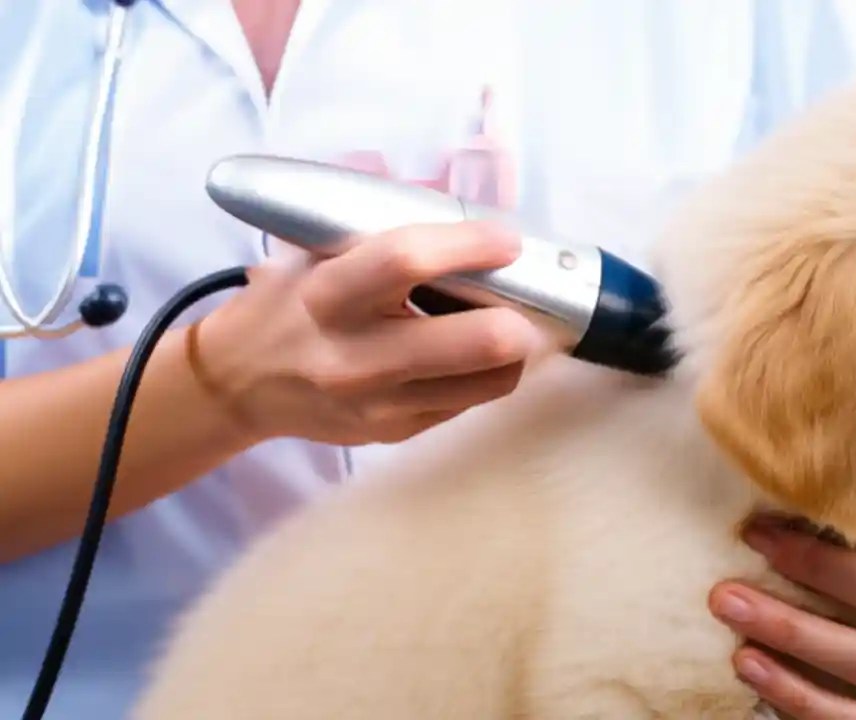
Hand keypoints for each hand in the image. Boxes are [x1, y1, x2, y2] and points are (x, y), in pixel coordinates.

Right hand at [194, 221, 538, 444]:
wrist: (239, 382)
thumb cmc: (289, 301)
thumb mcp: (313, 249)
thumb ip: (375, 220)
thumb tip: (453, 192)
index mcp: (329, 292)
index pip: (407, 260)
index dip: (469, 244)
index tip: (507, 237)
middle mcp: (355, 354)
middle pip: (474, 340)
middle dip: (519, 317)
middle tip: (526, 296)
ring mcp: (380, 402)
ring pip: (489, 380)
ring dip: (516, 350)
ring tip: (510, 322)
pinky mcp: (397, 431)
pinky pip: (470, 401)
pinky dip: (487, 373)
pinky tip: (475, 352)